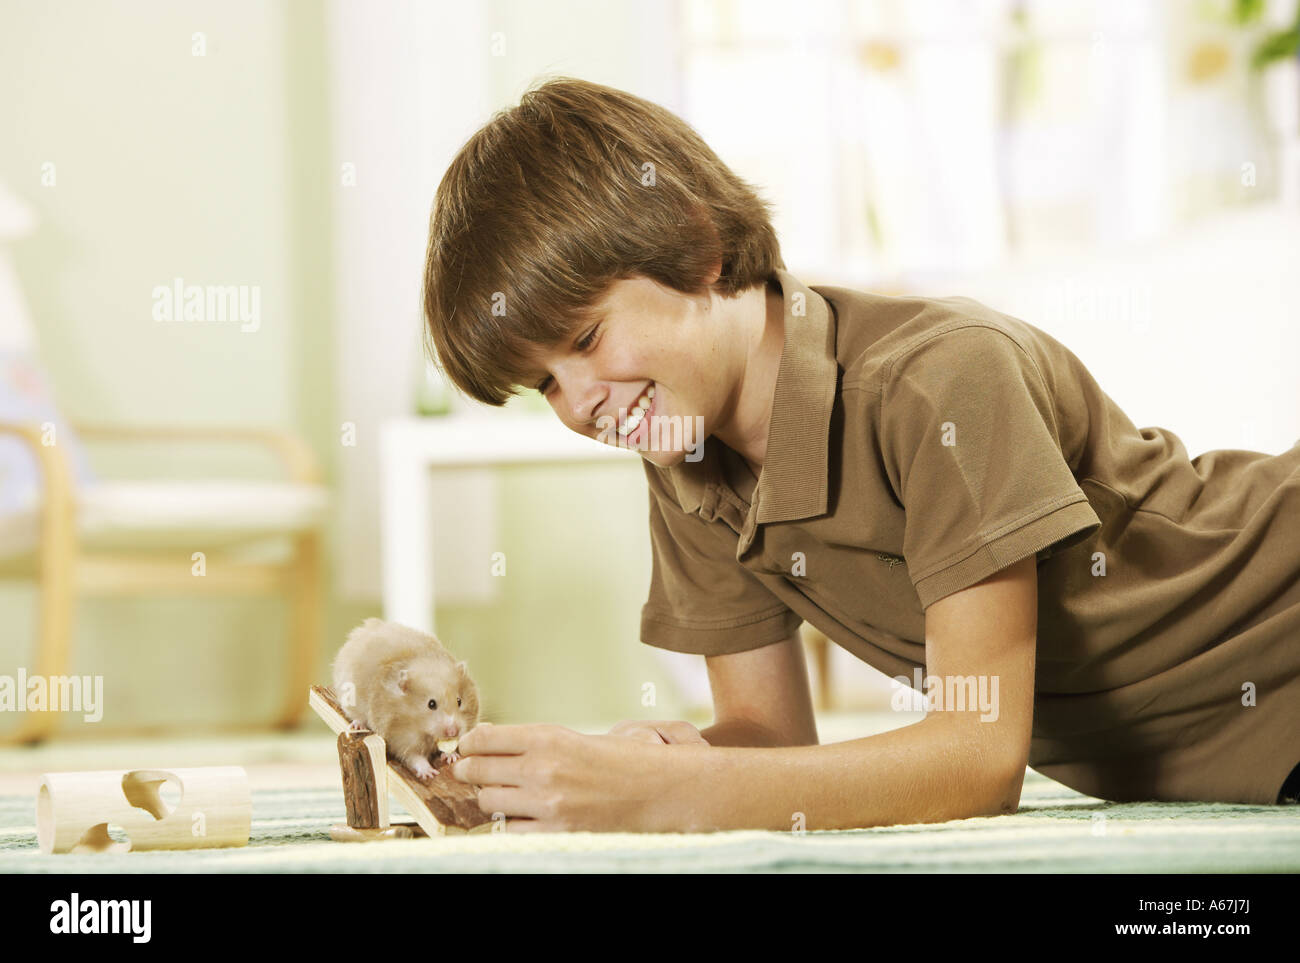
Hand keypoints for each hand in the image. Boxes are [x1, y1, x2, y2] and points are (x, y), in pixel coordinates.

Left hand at [448, 722, 699, 831]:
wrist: (659, 791)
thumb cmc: (619, 762)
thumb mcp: (573, 739)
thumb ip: (531, 743)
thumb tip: (486, 744)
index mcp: (548, 737)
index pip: (484, 738)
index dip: (468, 743)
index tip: (465, 747)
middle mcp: (543, 768)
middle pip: (477, 769)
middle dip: (468, 770)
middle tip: (467, 770)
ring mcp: (547, 804)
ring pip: (489, 801)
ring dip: (489, 798)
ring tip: (501, 794)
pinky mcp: (556, 833)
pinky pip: (510, 831)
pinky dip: (510, 824)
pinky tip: (522, 815)